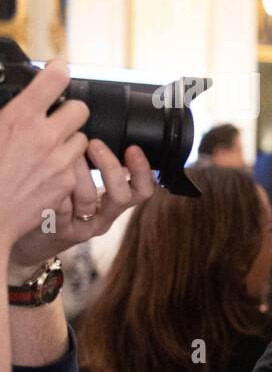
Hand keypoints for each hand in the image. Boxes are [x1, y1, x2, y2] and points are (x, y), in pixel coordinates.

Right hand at [0, 60, 90, 255]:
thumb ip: (7, 114)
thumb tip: (19, 104)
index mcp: (18, 118)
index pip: (53, 80)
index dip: (59, 69)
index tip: (60, 67)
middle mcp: (44, 136)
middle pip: (80, 109)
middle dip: (69, 111)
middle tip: (55, 118)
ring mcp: (59, 161)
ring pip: (81, 138)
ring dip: (68, 141)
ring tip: (46, 151)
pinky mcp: (67, 183)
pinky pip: (75, 166)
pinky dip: (65, 167)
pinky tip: (45, 173)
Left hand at [9, 139, 156, 277]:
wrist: (28, 236)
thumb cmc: (57, 204)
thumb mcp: (83, 190)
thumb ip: (95, 169)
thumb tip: (99, 135)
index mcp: (114, 206)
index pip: (142, 191)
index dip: (143, 171)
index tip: (133, 148)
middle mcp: (103, 219)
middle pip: (122, 196)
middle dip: (110, 166)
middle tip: (93, 143)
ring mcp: (82, 227)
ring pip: (89, 198)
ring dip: (78, 171)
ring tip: (65, 151)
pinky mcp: (59, 231)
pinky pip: (61, 206)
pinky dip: (56, 186)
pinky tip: (46, 171)